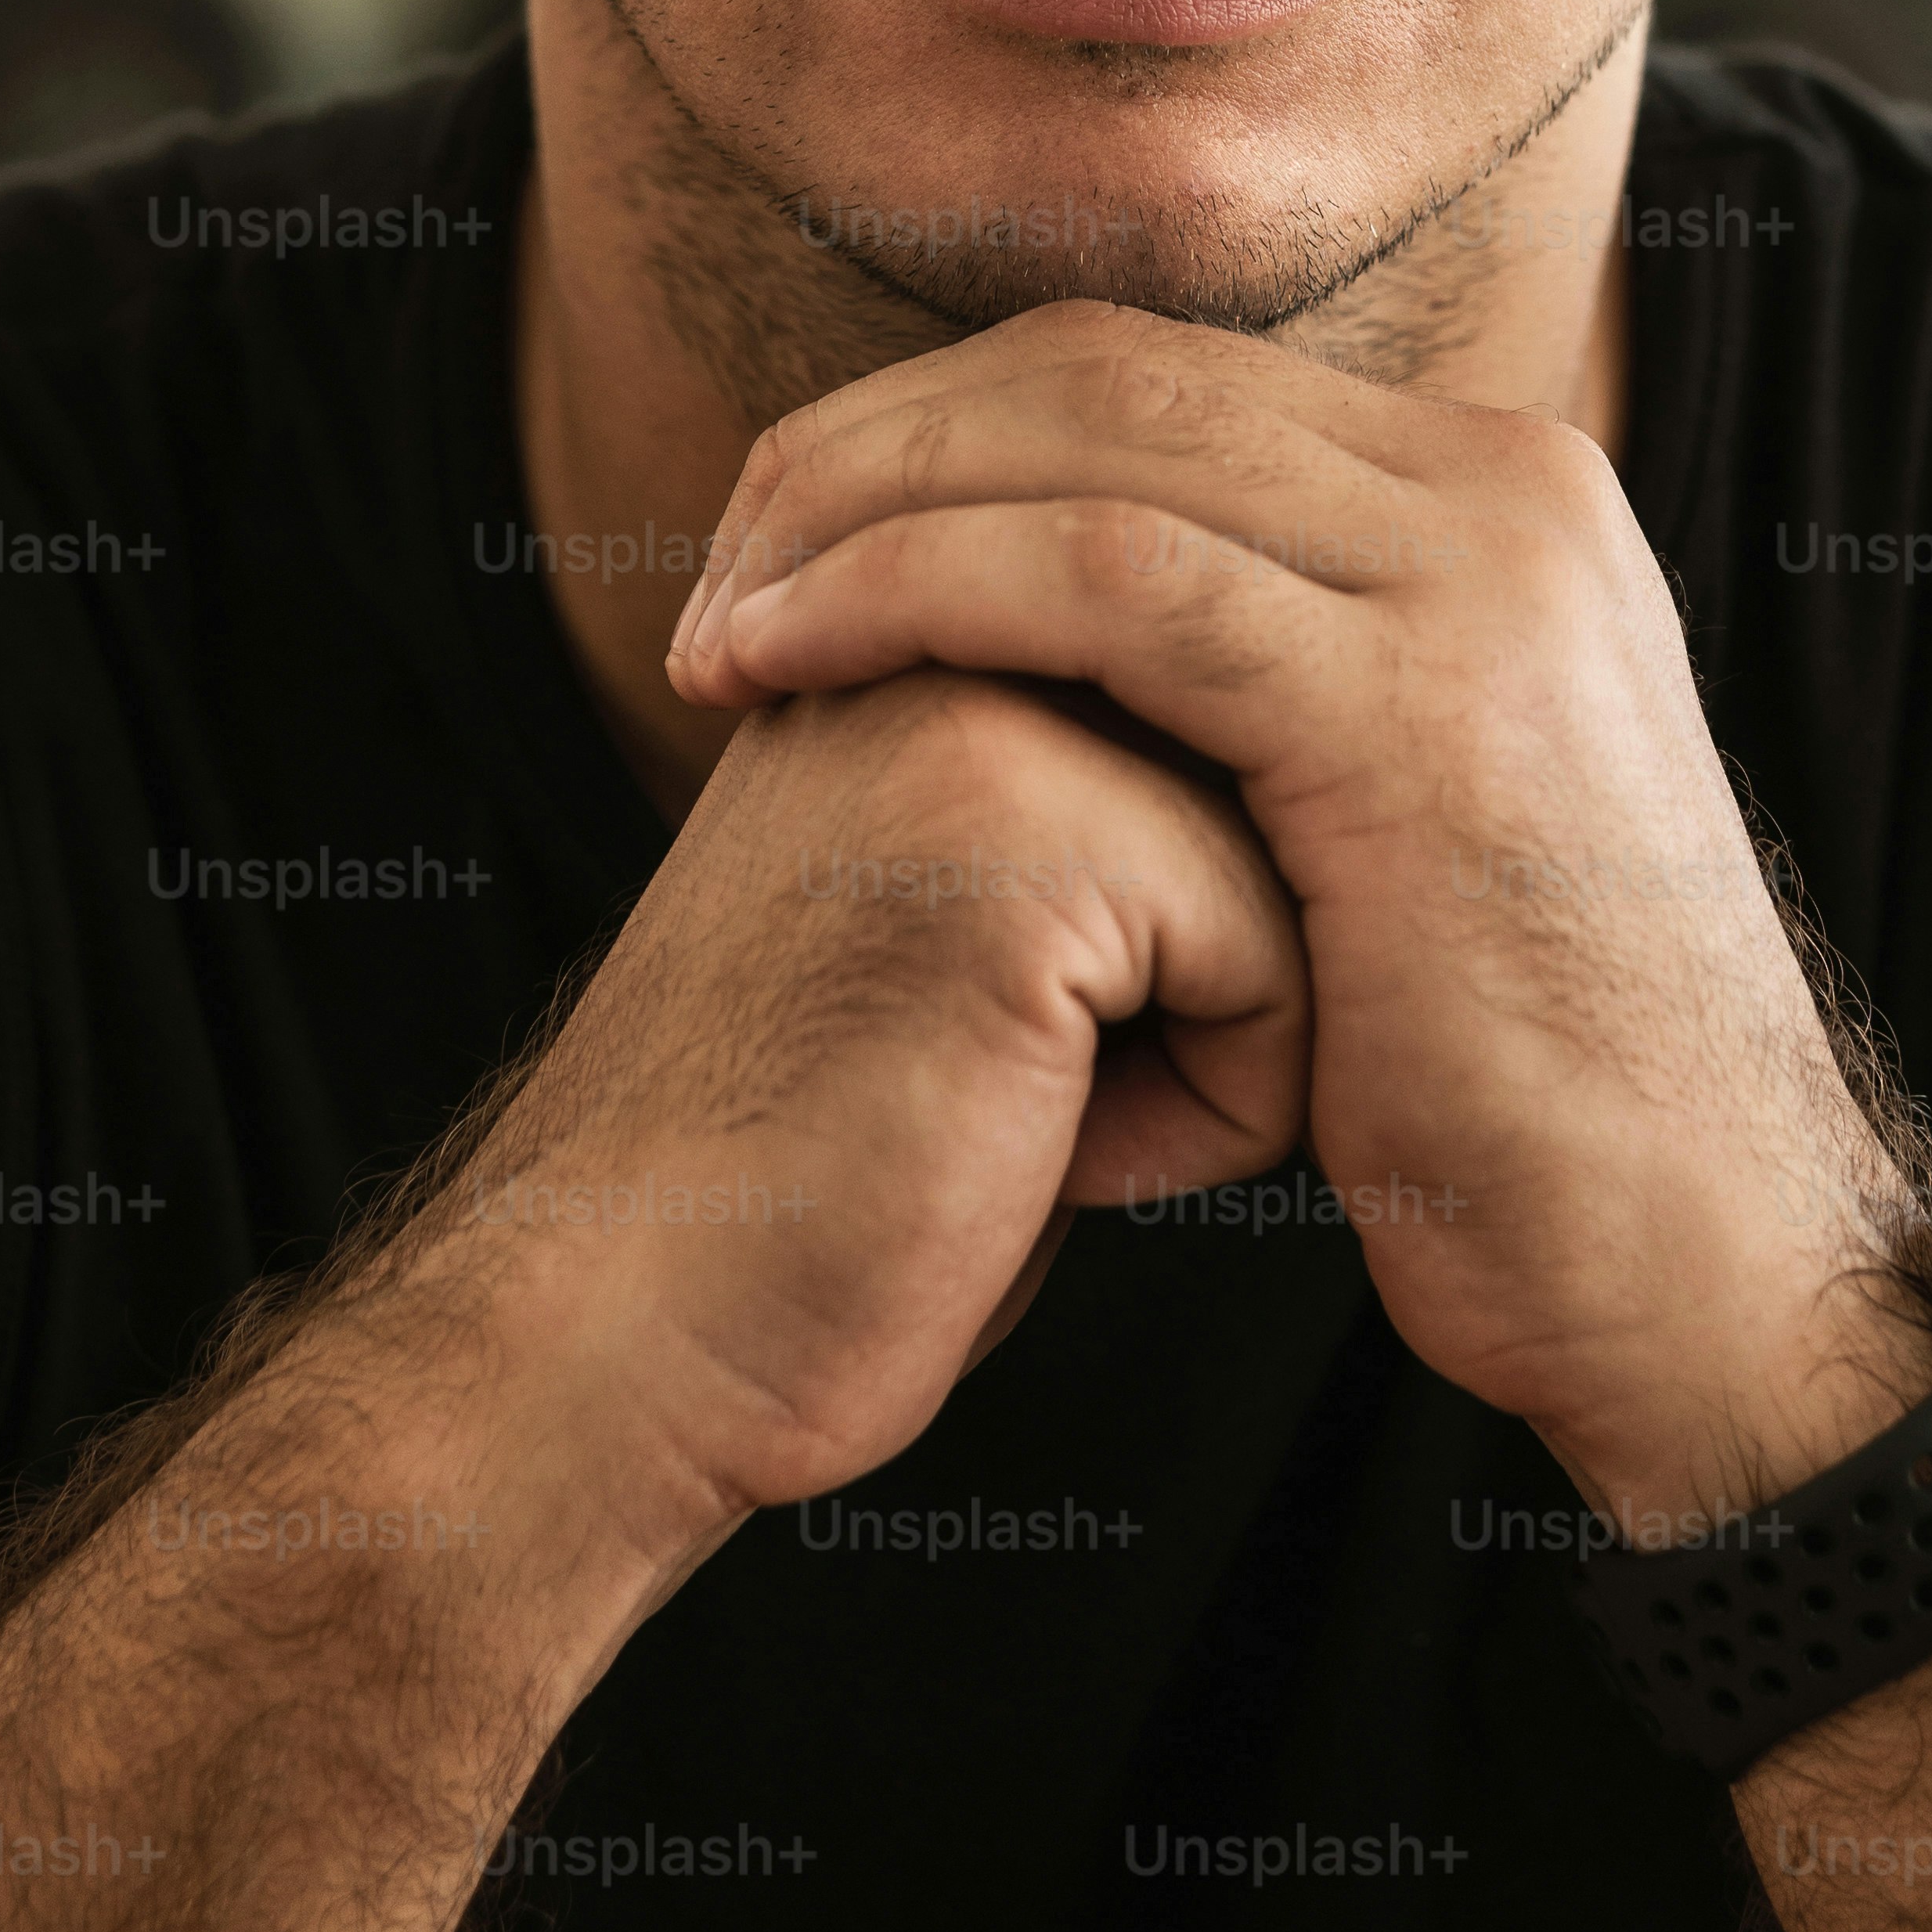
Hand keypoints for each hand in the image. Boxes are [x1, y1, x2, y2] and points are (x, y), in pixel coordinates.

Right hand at [435, 664, 1310, 1528]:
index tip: (1007, 1015)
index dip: (1178, 907)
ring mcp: (985, 713)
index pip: (1222, 695)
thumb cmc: (816, 1159)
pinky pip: (1280, 965)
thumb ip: (1090, 770)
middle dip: (1212, 957)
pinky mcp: (1038, 843)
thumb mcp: (953, 903)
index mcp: (915, 606)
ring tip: (1018, 1099)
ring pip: (1302, 856)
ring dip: (1215, 1032)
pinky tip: (1038, 1149)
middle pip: (1280, 761)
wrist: (622, 1326)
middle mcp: (947, 616)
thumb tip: (1310, 748)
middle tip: (1014, 1069)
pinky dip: (1211, 1109)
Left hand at [669, 304, 1931, 1526]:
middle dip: (876, 445)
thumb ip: (1282, 682)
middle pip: (1106, 369)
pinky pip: (1102, 578)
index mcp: (1499, 490)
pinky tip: (784, 660)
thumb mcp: (1406, 822)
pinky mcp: (1415, 707)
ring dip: (859, 511)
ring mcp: (1477, 579)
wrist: (1703, 1272)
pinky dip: (913, 588)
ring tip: (711, 623)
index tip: (788, 537)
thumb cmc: (1519, 1096)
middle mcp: (1504, 487)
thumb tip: (1062, 626)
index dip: (943, 425)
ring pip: (1087, 442)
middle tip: (714, 560)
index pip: (1155, 371)